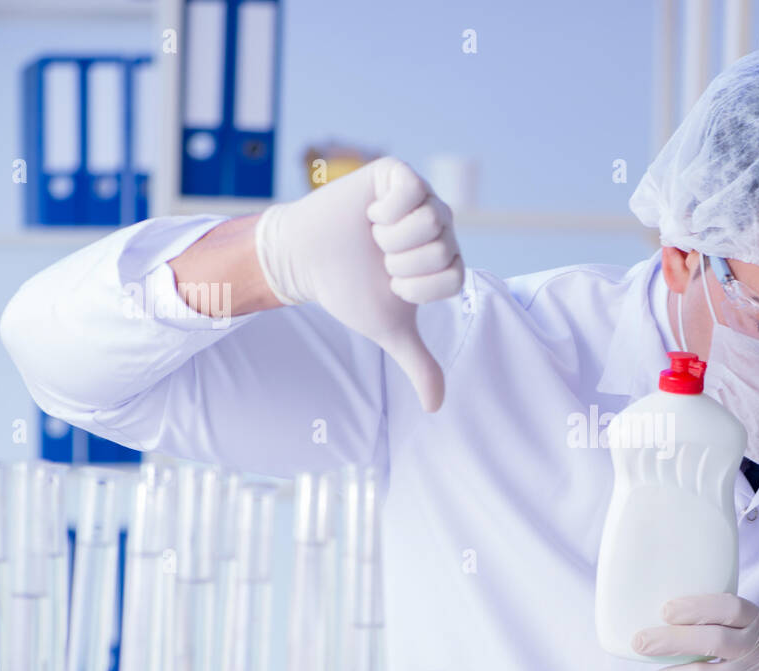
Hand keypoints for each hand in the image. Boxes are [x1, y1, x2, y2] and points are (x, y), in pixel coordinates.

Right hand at [254, 156, 463, 411]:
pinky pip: (413, 191)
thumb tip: (436, 407)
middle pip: (442, 250)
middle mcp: (441, 227)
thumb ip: (418, 364)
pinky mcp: (398, 175)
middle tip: (379, 259)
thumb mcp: (387, 329)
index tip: (392, 284)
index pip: (453, 279)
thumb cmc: (349, 289)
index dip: (416, 289)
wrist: (305, 260)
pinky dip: (387, 211)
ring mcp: (422, 198)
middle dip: (401, 265)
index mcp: (445, 259)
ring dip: (392, 239)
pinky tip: (371, 216)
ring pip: (431, 222)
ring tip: (373, 238)